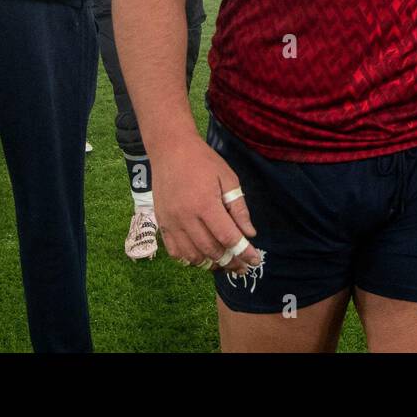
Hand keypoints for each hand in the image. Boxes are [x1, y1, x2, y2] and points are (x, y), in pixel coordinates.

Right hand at [152, 135, 262, 273]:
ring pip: (192, 255)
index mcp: (205, 205)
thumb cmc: (203, 161)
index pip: (227, 237)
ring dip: (210, 263)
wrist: (170, 150)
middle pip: (210, 250)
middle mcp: (186, 218)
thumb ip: (238, 208)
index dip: (243, 252)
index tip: (254, 260)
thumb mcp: (228, 178)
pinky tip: (202, 257)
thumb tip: (249, 233)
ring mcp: (171, 223)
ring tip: (224, 263)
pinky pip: (174, 251)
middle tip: (242, 266)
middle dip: (230, 262)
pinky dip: (189, 259)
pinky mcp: (161, 224)